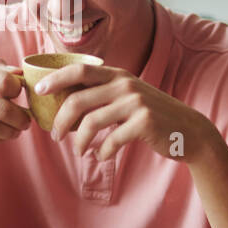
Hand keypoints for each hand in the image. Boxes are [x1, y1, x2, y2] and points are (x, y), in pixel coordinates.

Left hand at [38, 63, 212, 160]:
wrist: (189, 131)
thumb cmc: (151, 116)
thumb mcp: (128, 97)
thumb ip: (102, 95)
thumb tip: (65, 106)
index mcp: (118, 75)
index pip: (78, 70)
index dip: (55, 78)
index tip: (38, 90)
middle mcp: (125, 84)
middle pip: (78, 100)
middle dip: (60, 121)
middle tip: (55, 136)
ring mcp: (135, 103)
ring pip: (91, 123)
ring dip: (79, 141)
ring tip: (79, 151)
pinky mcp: (144, 123)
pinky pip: (111, 140)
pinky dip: (102, 152)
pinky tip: (102, 156)